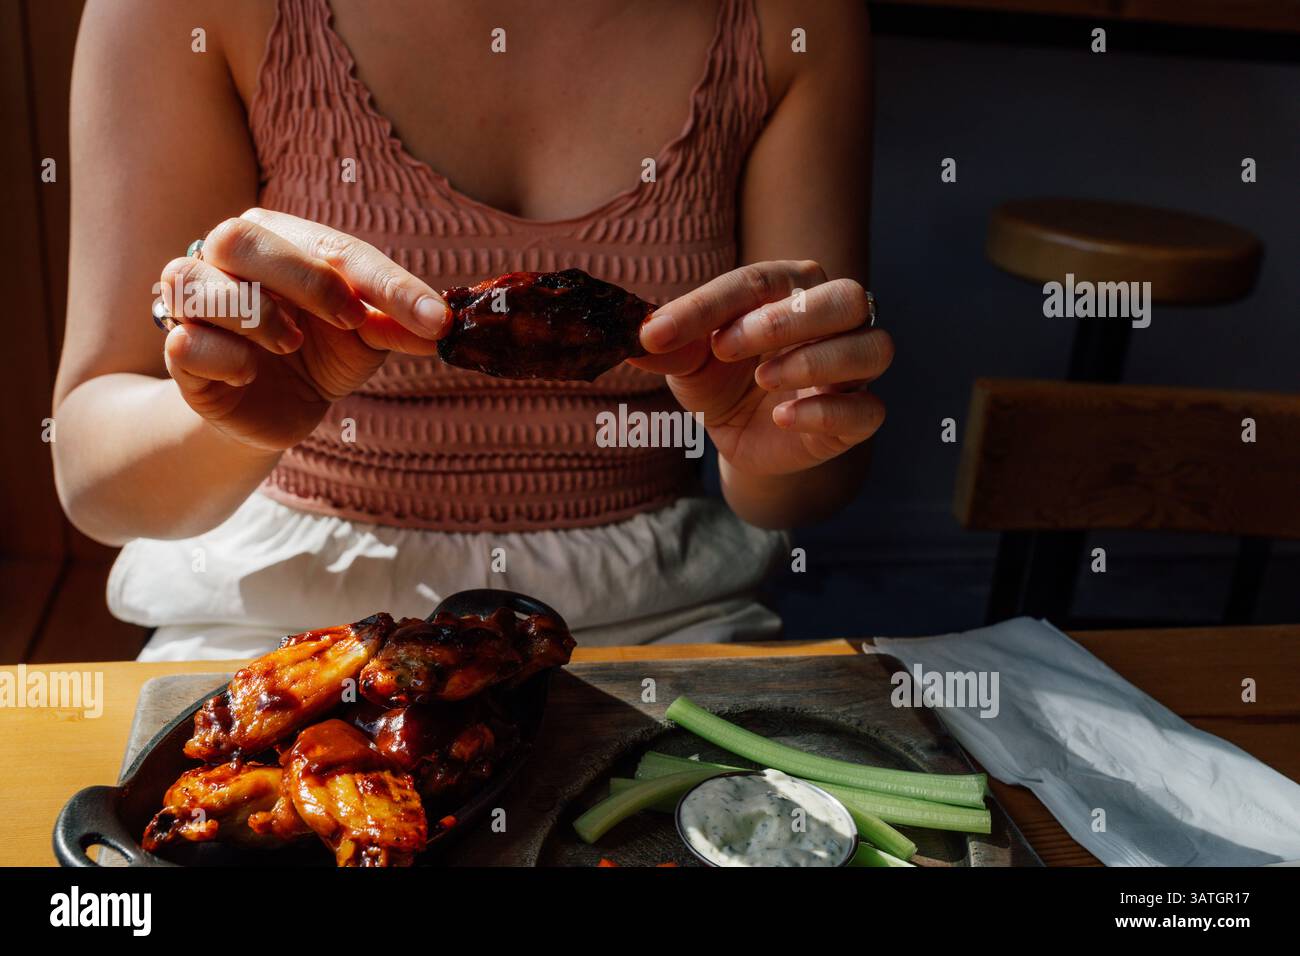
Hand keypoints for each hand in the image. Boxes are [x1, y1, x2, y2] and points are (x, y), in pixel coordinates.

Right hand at [158, 209, 449, 452]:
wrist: (276, 410)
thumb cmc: (321, 355)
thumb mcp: (366, 340)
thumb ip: (396, 325)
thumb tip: (445, 326)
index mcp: (282, 241)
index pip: (336, 249)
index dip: (389, 284)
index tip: (435, 319)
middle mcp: (226, 258)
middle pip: (240, 237)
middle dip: (303, 277)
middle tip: (348, 318)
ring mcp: (195, 303)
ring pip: (196, 280)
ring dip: (255, 314)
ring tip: (291, 344)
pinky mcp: (179, 351)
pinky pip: (184, 340)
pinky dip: (221, 354)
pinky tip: (248, 371)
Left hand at [632, 261, 892, 477]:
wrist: (741, 438)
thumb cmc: (720, 380)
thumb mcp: (685, 362)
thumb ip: (665, 346)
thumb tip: (632, 337)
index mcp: (792, 288)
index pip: (760, 282)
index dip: (708, 306)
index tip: (658, 333)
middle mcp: (833, 321)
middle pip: (845, 297)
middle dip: (787, 319)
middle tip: (726, 346)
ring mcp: (852, 370)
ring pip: (873, 347)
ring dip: (815, 360)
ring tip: (763, 379)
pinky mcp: (857, 417)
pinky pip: (868, 409)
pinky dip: (826, 411)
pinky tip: (782, 417)